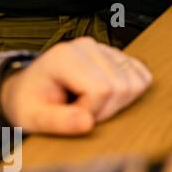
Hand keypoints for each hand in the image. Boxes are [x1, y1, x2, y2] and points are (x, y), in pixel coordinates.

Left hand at [0, 37, 151, 134]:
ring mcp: (106, 48)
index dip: (91, 112)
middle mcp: (88, 46)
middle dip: (105, 109)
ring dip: (117, 103)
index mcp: (64, 57)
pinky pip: (142, 76)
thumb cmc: (30, 102)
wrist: (29, 88)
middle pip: (122, 86)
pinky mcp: (118, 55)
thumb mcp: (32, 117)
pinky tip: (107, 97)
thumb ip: (58, 121)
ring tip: (92, 105)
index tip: (71, 116)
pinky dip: (130, 94)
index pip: (101, 89)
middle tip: (81, 113)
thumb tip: (87, 124)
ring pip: (136, 83)